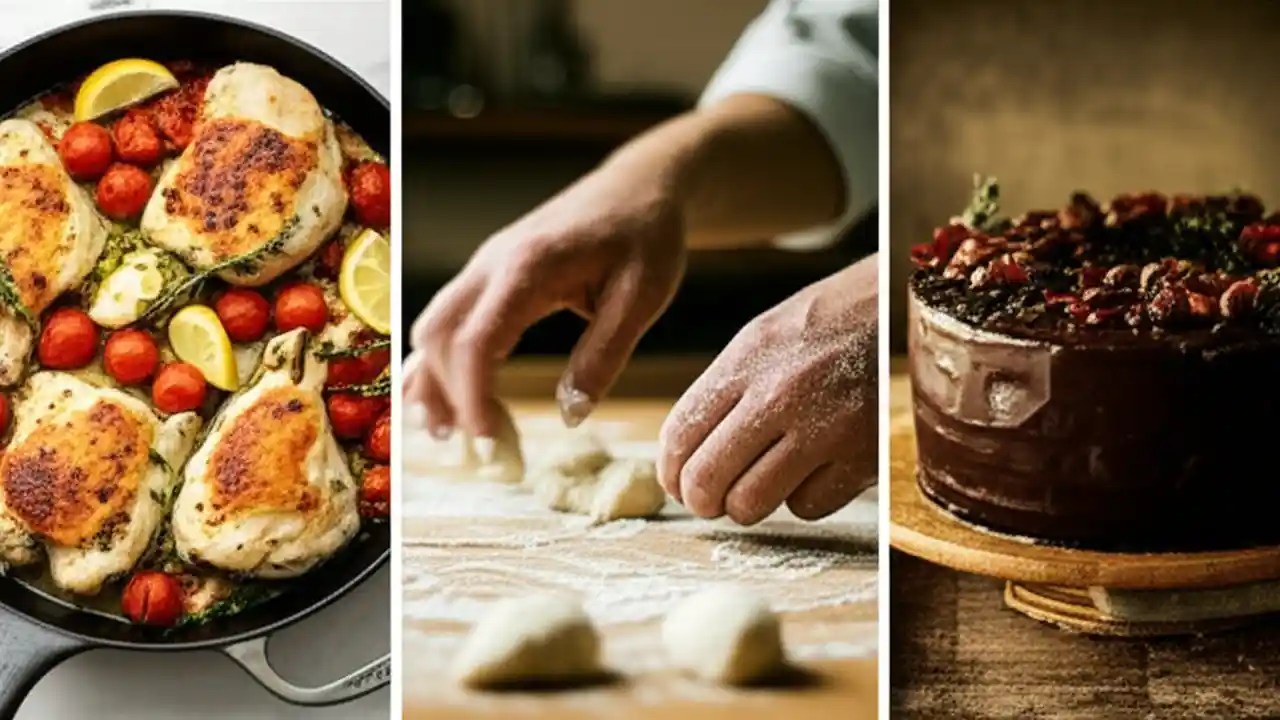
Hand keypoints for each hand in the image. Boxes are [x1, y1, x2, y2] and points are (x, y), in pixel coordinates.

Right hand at [405, 155, 686, 439]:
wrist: (640, 186)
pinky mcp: (490, 273)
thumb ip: (604, 354)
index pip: (478, 339)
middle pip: (442, 334)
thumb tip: (571, 416)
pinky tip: (449, 397)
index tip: (487, 442)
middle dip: (448, 395)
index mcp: (530, 265)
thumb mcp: (643, 298)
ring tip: (446, 433)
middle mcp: (493, 262)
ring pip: (435, 324)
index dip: (472, 396)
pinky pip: (450, 317)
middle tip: (476, 450)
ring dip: (434, 379)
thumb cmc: (648, 237)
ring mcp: (486, 265)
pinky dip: (443, 359)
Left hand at [658, 255, 877, 523]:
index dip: (670, 472)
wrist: (902, 310)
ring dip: (746, 505)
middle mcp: (779, 395)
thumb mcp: (762, 336)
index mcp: (747, 360)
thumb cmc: (826, 323)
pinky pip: (806, 507)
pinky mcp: (862, 458)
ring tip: (757, 485)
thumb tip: (684, 454)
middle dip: (700, 501)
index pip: (679, 436)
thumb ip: (723, 391)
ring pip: (750, 504)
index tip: (676, 483)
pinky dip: (802, 498)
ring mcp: (823, 429)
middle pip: (706, 480)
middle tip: (710, 500)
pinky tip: (812, 469)